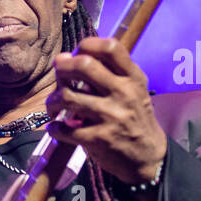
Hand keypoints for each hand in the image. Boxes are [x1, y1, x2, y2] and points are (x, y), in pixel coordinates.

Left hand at [44, 38, 167, 184]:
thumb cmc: (133, 118)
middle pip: (83, 66)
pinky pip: (65, 129)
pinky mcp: (99, 138)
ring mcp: (111, 116)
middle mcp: (123, 93)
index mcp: (132, 78)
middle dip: (62, 68)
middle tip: (59, 77)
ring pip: (67, 96)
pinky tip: (56, 128)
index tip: (75, 54)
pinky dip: (54, 128)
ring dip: (52, 100)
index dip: (86, 45)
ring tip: (53, 105)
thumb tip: (64, 57)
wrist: (147, 156)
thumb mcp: (132, 90)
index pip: (110, 47)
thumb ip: (105, 73)